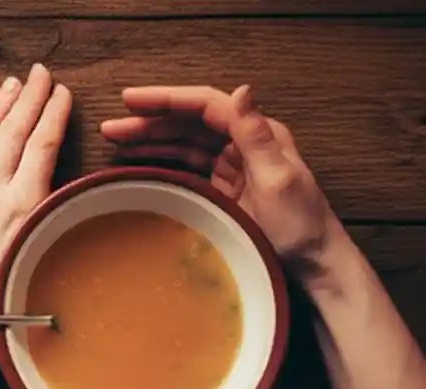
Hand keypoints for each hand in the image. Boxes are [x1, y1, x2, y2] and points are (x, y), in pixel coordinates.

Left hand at [0, 63, 71, 356]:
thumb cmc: (0, 311)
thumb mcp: (42, 263)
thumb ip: (53, 225)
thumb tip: (72, 199)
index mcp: (23, 210)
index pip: (42, 146)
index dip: (53, 113)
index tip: (61, 93)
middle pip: (13, 133)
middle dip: (29, 98)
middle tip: (40, 75)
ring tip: (10, 85)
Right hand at [100, 85, 342, 279]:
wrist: (314, 262)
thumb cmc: (302, 224)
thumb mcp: (278, 178)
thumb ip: (257, 135)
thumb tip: (241, 89)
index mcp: (259, 133)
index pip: (206, 105)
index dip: (167, 99)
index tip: (131, 100)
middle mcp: (244, 142)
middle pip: (189, 122)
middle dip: (149, 120)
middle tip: (110, 126)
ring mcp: (233, 165)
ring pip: (184, 142)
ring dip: (151, 139)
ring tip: (115, 141)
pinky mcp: (224, 187)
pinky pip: (187, 166)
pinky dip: (162, 162)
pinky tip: (139, 163)